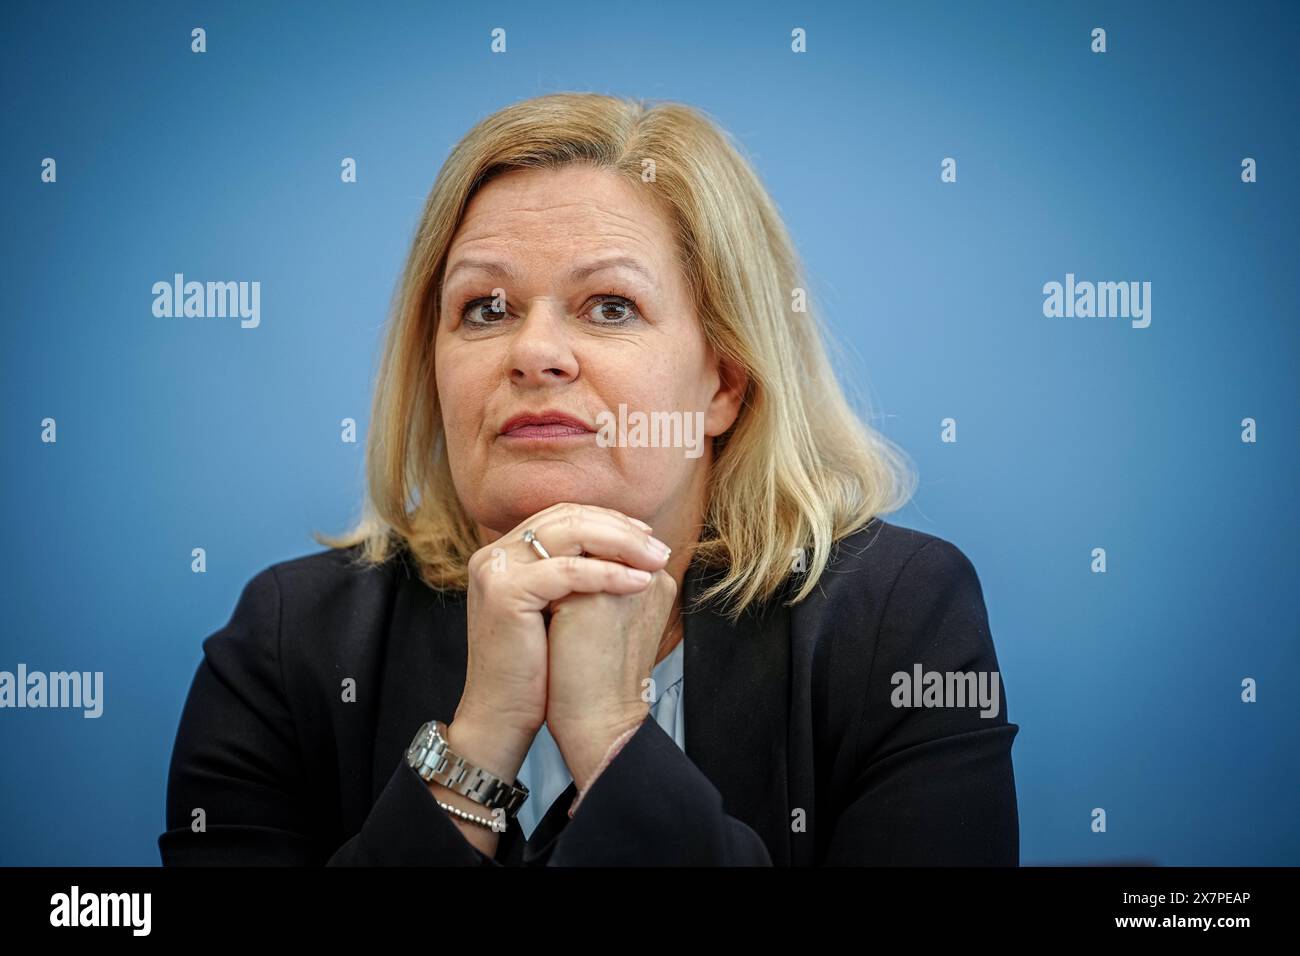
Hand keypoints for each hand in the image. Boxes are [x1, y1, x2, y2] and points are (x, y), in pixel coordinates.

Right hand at [456, 502, 670, 775]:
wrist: (503, 715)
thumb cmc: (537, 669)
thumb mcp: (556, 608)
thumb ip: (576, 573)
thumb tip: (630, 546)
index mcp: (505, 553)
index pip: (563, 516)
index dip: (608, 521)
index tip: (646, 536)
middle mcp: (495, 554)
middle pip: (568, 517)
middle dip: (621, 529)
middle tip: (659, 548)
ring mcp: (495, 569)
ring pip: (570, 535)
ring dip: (622, 545)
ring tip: (657, 561)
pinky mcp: (505, 592)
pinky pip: (568, 571)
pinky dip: (609, 574)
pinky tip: (639, 583)